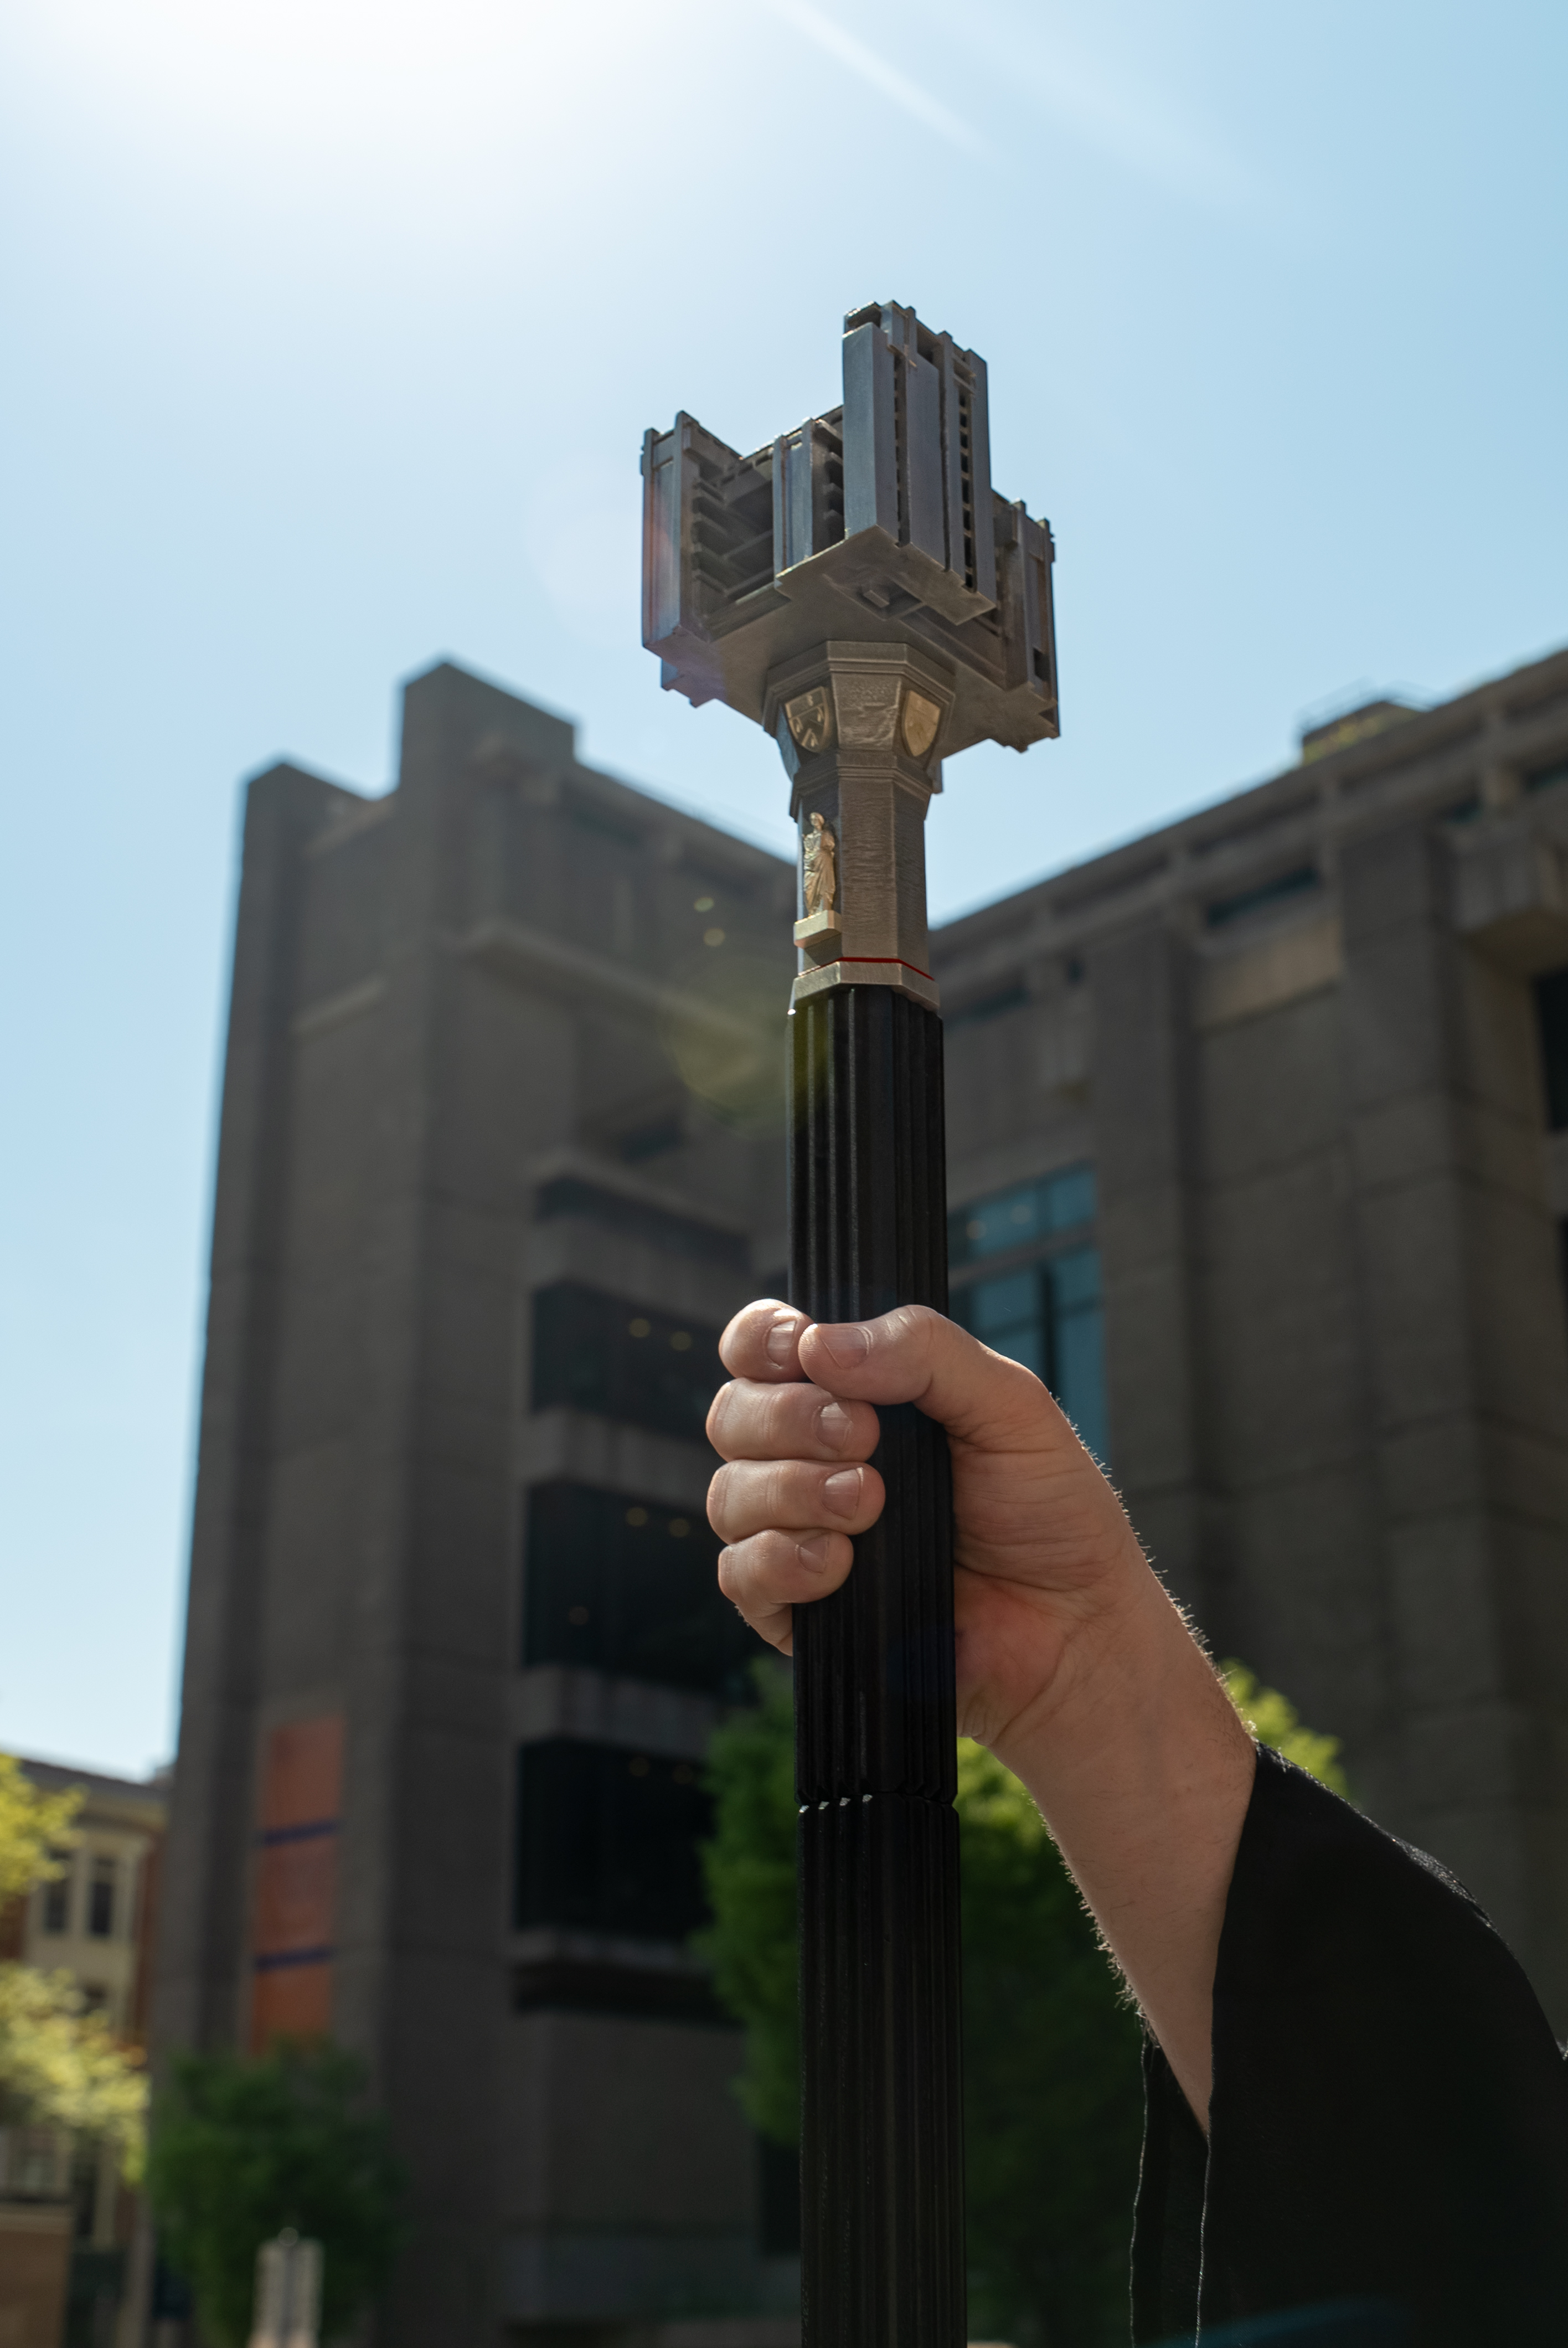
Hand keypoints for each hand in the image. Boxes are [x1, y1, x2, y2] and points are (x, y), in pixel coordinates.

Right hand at [705, 1298, 1143, 1751]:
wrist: (1072, 1626)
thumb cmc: (1048, 1510)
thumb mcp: (1009, 1403)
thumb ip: (925, 1352)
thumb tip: (823, 1342)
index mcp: (853, 1394)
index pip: (763, 1348)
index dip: (764, 1342)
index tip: (807, 1352)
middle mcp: (809, 1457)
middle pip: (733, 1415)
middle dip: (789, 1419)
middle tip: (865, 1438)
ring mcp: (796, 1533)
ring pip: (730, 1495)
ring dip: (793, 1491)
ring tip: (870, 1505)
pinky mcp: (794, 1609)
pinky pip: (740, 1574)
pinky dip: (783, 1561)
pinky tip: (842, 1564)